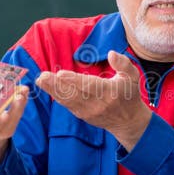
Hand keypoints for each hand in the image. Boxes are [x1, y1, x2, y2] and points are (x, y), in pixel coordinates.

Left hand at [34, 51, 151, 151]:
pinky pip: (68, 105)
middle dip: (57, 85)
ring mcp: (89, 112)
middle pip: (74, 94)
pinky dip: (57, 97)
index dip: (74, 80)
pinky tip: (48, 88)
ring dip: (53, 90)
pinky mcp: (83, 116)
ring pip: (68, 100)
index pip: (89, 86)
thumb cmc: (129, 94)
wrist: (128, 121)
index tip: (60, 73)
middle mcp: (98, 104)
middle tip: (43, 76)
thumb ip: (123, 63)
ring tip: (41, 80)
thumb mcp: (133, 76)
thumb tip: (111, 53)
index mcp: (110, 92)